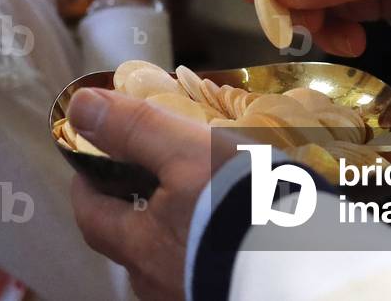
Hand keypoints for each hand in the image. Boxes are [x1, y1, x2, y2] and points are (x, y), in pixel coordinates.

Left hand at [68, 89, 236, 299]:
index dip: (88, 181)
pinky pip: (204, 266)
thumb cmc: (242, 206)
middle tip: (159, 170)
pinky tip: (237, 225)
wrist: (310, 266)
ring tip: (207, 194)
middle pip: (129, 239)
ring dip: (178, 226)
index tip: (94, 157)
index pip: (91, 215)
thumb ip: (134, 129)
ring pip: (168, 256)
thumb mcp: (188, 152)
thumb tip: (80, 107)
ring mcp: (191, 294)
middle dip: (136, 204)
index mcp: (141, 247)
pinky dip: (209, 242)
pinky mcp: (226, 294)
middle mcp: (158, 283)